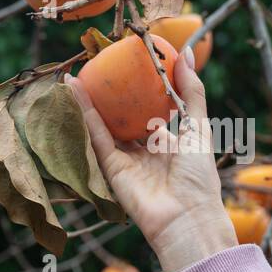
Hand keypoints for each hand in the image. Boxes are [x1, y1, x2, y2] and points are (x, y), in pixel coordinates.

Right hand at [67, 46, 237, 271]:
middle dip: (110, 95)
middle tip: (98, 65)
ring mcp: (125, 159)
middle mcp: (144, 150)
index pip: (149, 111)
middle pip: (122, 118)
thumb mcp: (199, 127)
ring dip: (89, 100)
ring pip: (103, 125)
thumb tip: (187, 53)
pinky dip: (84, 112)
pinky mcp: (110, 168)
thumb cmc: (199, 176)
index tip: (129, 63)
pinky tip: (73, 89)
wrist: (187, 217)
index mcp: (167, 142)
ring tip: (78, 71)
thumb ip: (192, 92)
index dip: (139, 90)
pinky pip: (95, 136)